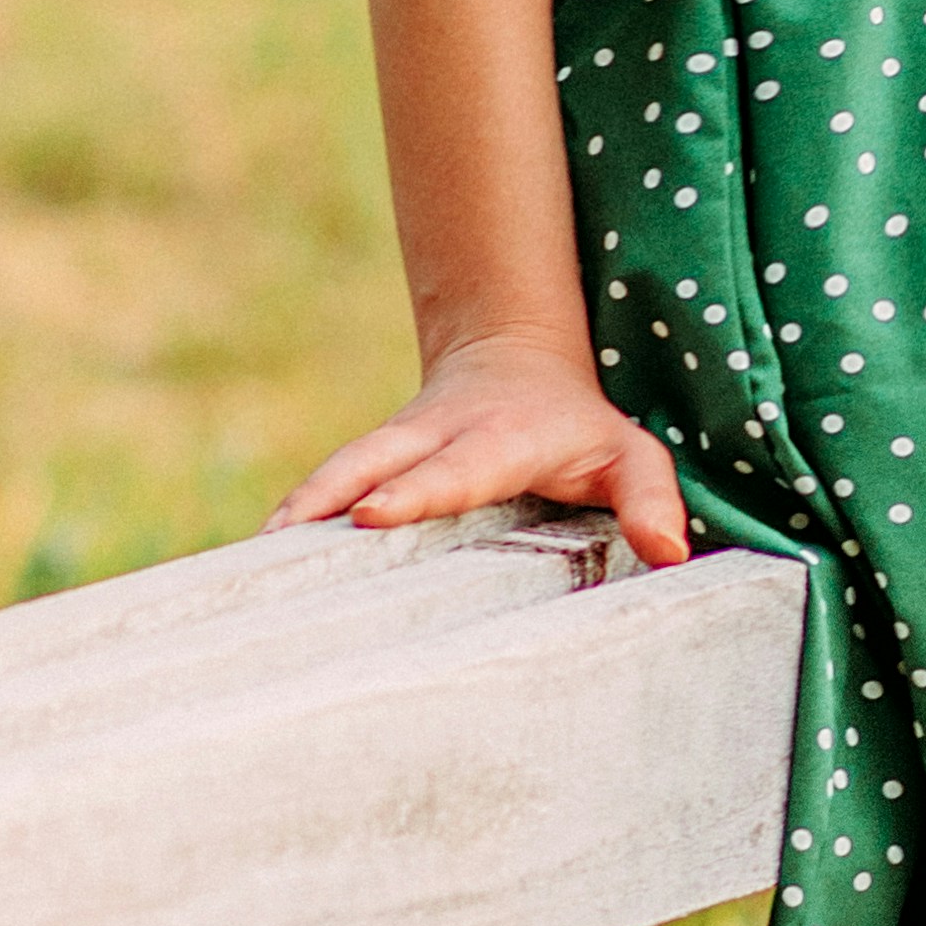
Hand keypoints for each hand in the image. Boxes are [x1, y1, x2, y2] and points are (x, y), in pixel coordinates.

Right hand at [274, 328, 693, 571]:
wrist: (513, 358)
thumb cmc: (578, 424)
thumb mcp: (629, 452)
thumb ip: (650, 498)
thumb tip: (673, 555)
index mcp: (497, 438)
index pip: (453, 470)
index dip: (412, 493)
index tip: (371, 515)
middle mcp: (433, 436)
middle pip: (371, 462)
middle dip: (329, 496)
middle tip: (283, 538)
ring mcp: (394, 446)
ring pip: (336, 471)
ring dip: (297, 509)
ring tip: (253, 559)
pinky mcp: (368, 460)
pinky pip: (325, 487)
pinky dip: (292, 517)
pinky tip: (257, 566)